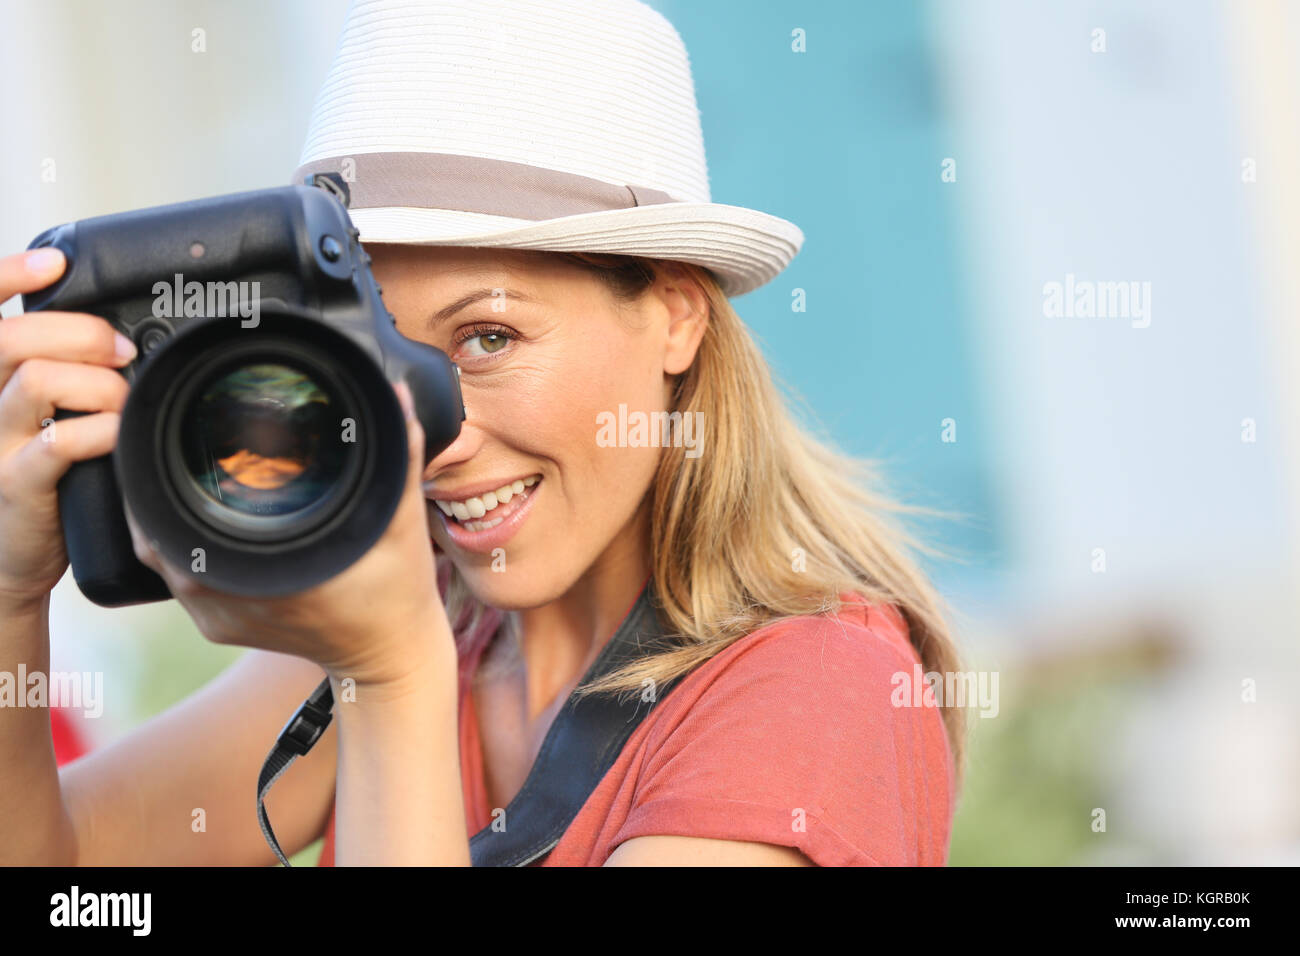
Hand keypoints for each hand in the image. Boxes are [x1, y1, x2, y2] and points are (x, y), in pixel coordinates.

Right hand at [0, 249, 137, 612]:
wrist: (5, 556)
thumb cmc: (36, 475)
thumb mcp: (37, 415)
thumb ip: (60, 372)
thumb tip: (119, 336)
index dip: (7, 275)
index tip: (55, 261)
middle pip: (11, 337)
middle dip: (79, 331)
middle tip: (121, 349)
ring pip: (34, 380)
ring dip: (96, 382)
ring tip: (123, 398)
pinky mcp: (15, 483)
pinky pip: (56, 443)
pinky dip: (97, 430)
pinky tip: (115, 433)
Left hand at [126, 382, 454, 686]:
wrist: (389, 656)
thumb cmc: (397, 593)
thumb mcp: (402, 523)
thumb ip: (400, 457)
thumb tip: (397, 395)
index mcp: (264, 577)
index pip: (174, 524)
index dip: (155, 481)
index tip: (159, 437)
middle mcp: (228, 603)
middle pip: (153, 537)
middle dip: (151, 489)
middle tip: (162, 440)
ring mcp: (219, 619)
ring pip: (160, 558)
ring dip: (160, 517)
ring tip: (171, 470)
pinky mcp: (220, 626)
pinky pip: (179, 577)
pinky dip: (177, 544)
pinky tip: (192, 514)